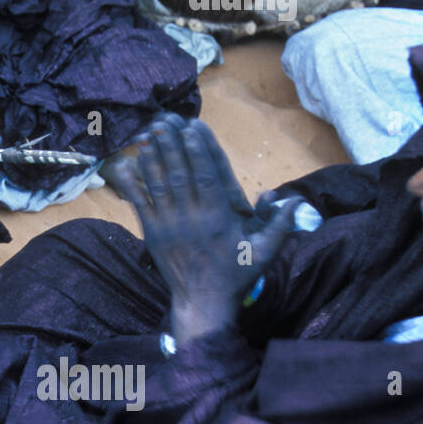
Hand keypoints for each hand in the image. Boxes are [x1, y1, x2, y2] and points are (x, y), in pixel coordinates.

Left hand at [109, 115, 299, 345]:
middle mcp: (191, 217)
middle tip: (165, 120)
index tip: (192, 127)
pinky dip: (133, 182)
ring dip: (152, 157)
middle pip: (179, 173)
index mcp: (218, 218)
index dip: (198, 149)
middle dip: (172, 145)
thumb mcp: (265, 252)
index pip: (206, 175)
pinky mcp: (151, 233)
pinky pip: (140, 203)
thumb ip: (279, 224)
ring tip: (148, 133)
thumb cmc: (236, 276)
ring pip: (158, 184)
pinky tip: (128, 163)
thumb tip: (294, 198)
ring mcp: (168, 225)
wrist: (203, 302)